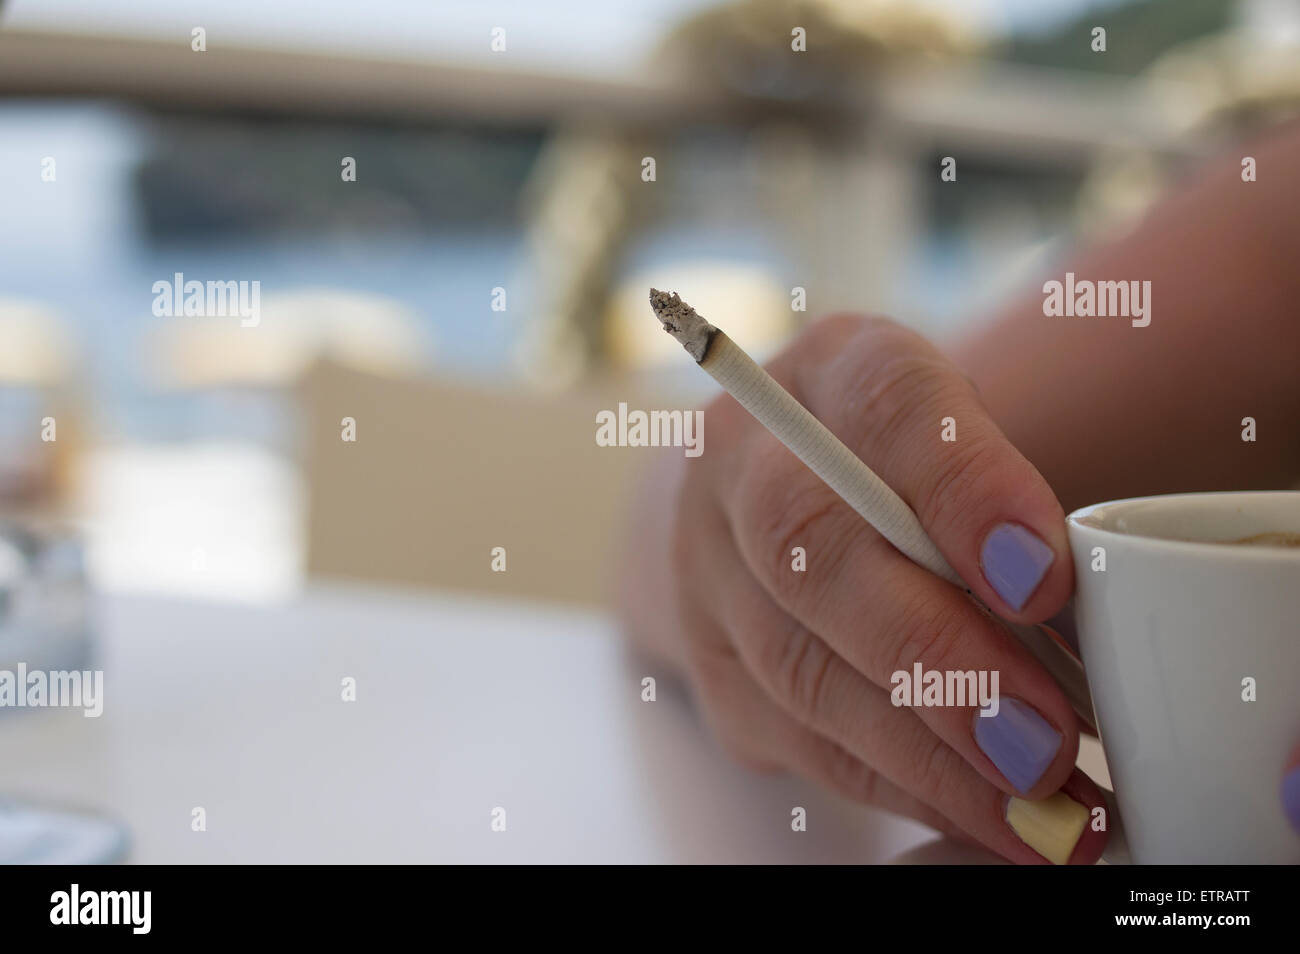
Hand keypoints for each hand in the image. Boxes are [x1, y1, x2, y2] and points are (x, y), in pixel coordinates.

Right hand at [619, 313, 1109, 863]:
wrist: (764, 502)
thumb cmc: (895, 469)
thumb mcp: (959, 439)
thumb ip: (1006, 502)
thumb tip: (1072, 622)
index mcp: (831, 374)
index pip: (889, 403)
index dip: (964, 487)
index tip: (1042, 576)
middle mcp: (744, 459)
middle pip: (808, 546)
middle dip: (931, 653)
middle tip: (1041, 737)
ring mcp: (708, 565)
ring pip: (797, 664)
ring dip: (925, 749)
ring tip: (1037, 803)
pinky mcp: (711, 665)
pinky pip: (797, 737)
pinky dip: (898, 784)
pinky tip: (983, 813)